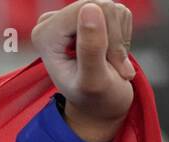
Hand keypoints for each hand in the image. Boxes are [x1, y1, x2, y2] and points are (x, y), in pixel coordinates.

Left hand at [31, 0, 135, 141]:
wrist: (101, 104)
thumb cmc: (95, 98)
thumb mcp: (93, 79)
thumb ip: (90, 47)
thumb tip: (90, 8)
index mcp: (45, 35)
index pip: (86, 10)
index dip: (105, 34)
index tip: (104, 61)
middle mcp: (54, 22)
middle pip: (102, 6)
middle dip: (114, 38)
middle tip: (110, 65)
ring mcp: (73, 17)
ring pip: (113, 9)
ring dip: (119, 39)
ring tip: (109, 63)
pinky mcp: (92, 16)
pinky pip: (121, 13)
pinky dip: (123, 36)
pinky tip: (111, 53)